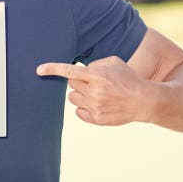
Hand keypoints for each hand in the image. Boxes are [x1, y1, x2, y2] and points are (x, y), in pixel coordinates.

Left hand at [36, 56, 150, 125]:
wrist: (143, 100)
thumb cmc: (127, 78)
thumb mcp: (113, 62)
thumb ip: (94, 64)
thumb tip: (80, 71)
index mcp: (97, 75)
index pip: (69, 71)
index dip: (52, 69)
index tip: (38, 70)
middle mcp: (94, 91)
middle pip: (71, 85)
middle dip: (79, 82)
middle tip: (93, 83)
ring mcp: (94, 106)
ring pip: (73, 98)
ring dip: (80, 95)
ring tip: (96, 94)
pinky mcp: (96, 119)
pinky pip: (78, 112)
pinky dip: (84, 107)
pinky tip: (97, 104)